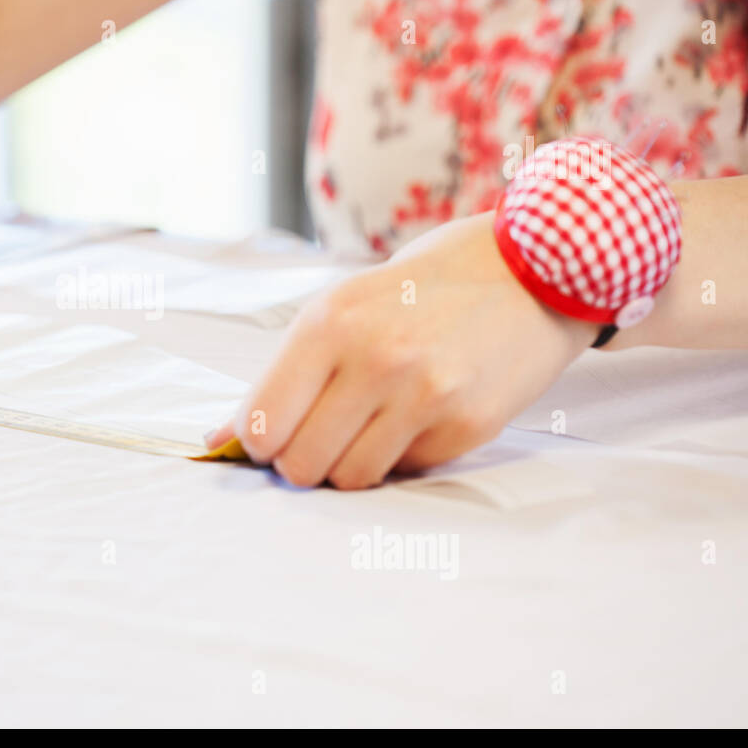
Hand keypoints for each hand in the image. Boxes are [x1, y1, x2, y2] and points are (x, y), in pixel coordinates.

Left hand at [204, 213, 595, 488]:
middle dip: (301, 460)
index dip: (257, 442)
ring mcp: (425, 394)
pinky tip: (420, 414)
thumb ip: (282, 375)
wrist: (530, 269)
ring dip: (350, 463)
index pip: (260, 423)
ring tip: (370, 424)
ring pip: (350, 479)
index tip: (272, 435)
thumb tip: (217, 441)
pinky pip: (406, 472)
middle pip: (299, 465)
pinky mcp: (468, 424)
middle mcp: (375, 358)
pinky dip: (402, 455)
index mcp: (329, 322)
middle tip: (322, 435)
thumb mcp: (340, 308)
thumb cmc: (418, 290)